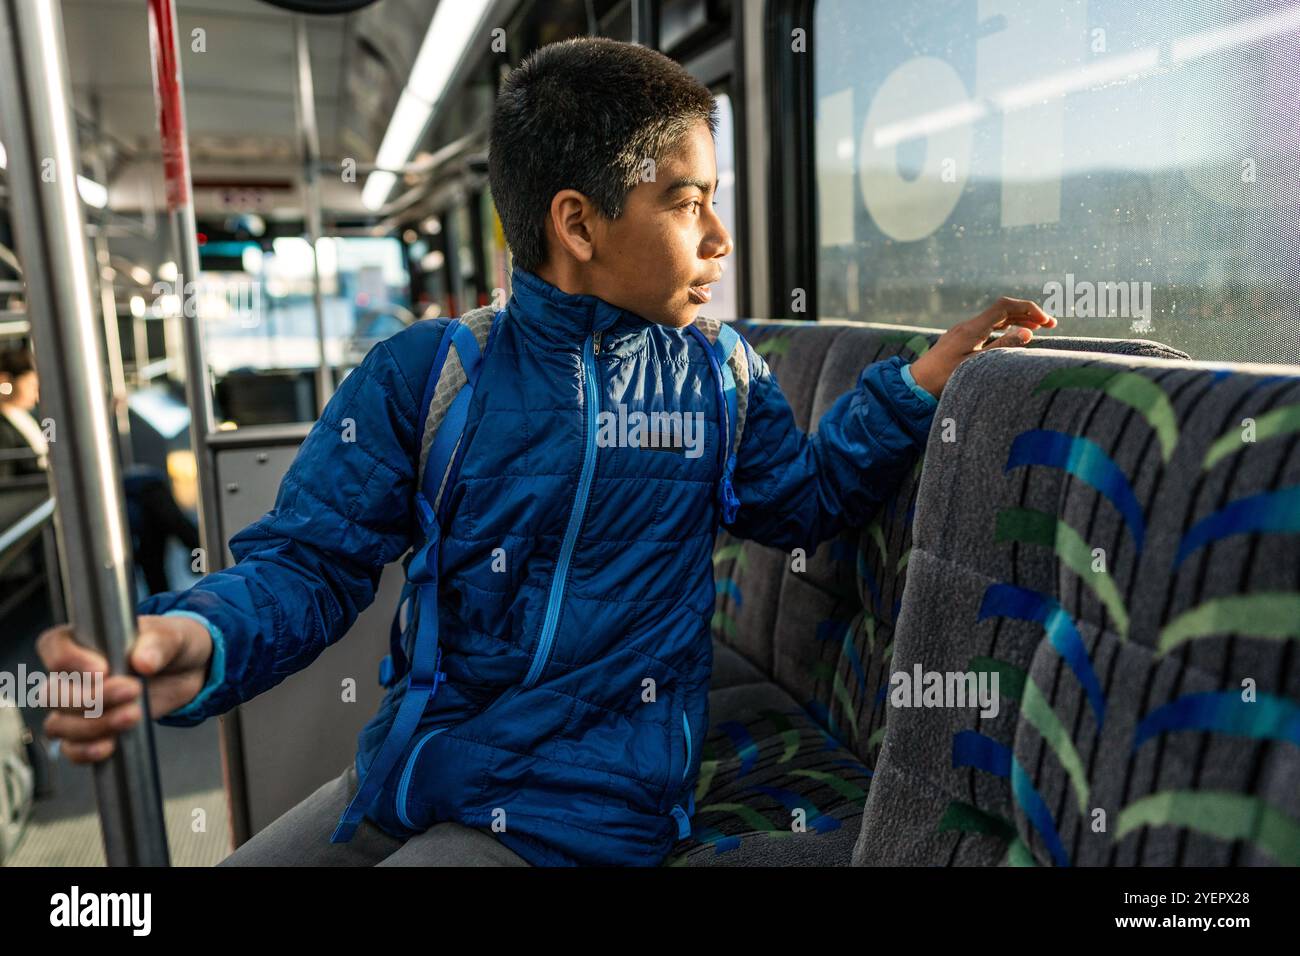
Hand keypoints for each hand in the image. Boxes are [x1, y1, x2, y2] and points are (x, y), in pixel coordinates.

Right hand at [36, 614, 212, 763]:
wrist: (185, 672)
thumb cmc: (168, 646)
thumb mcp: (170, 635)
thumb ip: (158, 643)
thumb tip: (144, 661)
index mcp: (82, 641)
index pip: (54, 647)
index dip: (70, 661)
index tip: (103, 670)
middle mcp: (72, 675)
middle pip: (53, 693)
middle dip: (90, 699)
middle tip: (131, 690)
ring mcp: (79, 706)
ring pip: (59, 724)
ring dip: (92, 726)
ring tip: (133, 716)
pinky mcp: (92, 731)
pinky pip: (72, 748)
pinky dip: (86, 751)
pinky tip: (110, 745)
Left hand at [909, 296, 1057, 399]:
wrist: (915, 385)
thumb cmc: (943, 379)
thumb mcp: (976, 365)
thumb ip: (1002, 347)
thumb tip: (1028, 333)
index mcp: (972, 328)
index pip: (1005, 306)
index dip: (1028, 308)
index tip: (1045, 321)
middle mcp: (967, 326)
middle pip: (1002, 310)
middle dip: (1027, 314)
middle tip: (1050, 324)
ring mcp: (962, 332)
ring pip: (995, 319)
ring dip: (1017, 320)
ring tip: (1037, 329)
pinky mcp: (959, 340)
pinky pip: (987, 327)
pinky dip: (1004, 328)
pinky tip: (1013, 336)